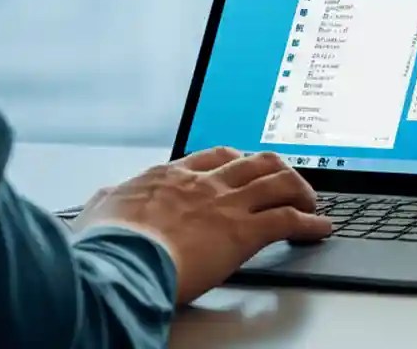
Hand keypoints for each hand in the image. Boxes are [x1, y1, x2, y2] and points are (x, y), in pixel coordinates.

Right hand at [71, 147, 331, 303]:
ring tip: (311, 202)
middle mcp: (202, 183)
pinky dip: (310, 223)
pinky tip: (320, 228)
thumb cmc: (105, 244)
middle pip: (254, 161)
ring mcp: (225, 204)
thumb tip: (102, 198)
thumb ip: (106, 200)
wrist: (120, 260)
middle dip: (277, 169)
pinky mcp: (242, 233)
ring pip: (278, 181)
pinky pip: (288, 220)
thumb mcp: (97, 211)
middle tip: (288, 182)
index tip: (247, 166)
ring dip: (300, 190)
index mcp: (169, 176)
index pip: (215, 156)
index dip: (238, 160)